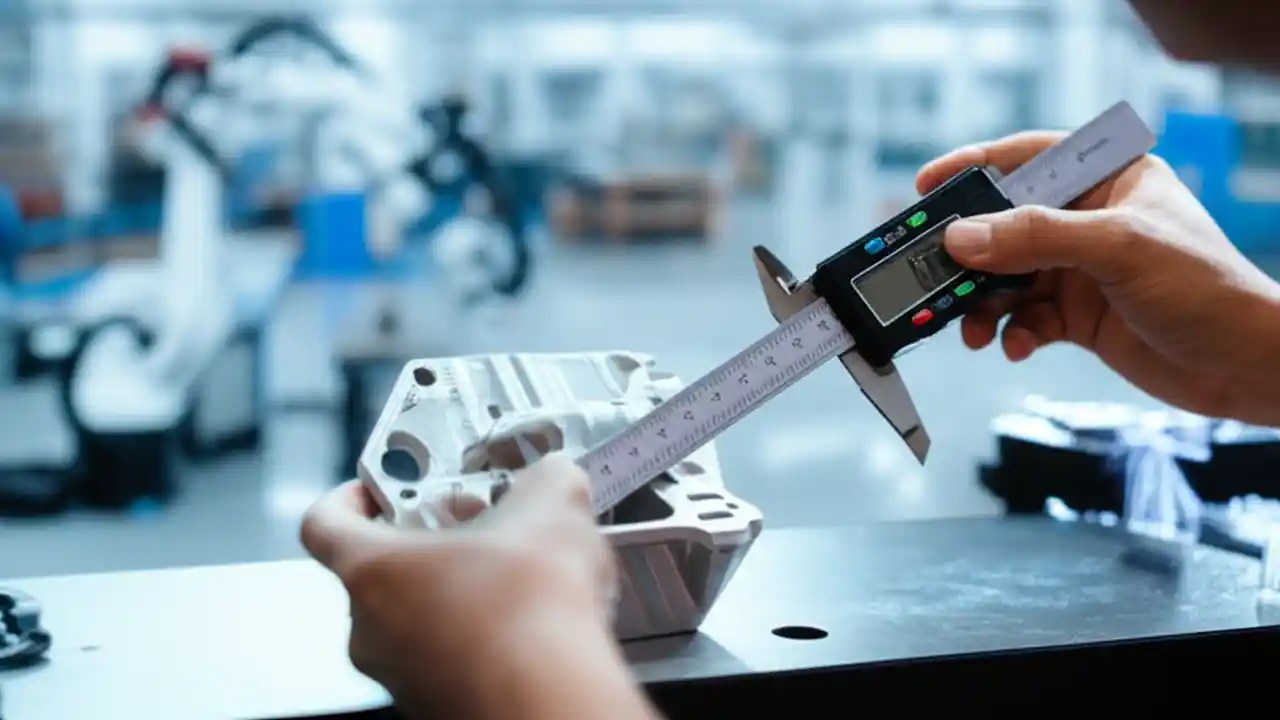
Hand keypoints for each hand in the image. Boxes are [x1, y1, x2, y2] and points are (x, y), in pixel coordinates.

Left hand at [300, 453, 657, 719]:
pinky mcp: (440, 709)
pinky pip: (450, 665)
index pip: (324, 524)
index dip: (346, 500)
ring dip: (458, 600)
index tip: (372, 492)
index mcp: (372, 570)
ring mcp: (403, 678)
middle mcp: (371, 631)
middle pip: (379, 578)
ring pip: (417, 625)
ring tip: (521, 585)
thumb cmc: (529, 612)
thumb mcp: (551, 506)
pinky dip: (482, 645)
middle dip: (429, 550)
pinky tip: (534, 631)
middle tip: (476, 533)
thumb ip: (544, 480)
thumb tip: (554, 478)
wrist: (554, 699)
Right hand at [917, 131, 1279, 425]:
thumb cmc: (1206, 289)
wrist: (1243, 366)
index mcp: (1109, 178)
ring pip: (1006, 278)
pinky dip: (1011, 333)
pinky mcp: (1077, 315)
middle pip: (1004, 224)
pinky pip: (1023, 318)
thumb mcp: (1117, 249)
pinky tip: (1015, 345)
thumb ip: (1035, 238)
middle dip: (969, 253)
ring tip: (971, 329)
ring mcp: (1080, 269)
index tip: (925, 187)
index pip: (1029, 158)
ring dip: (983, 304)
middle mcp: (1090, 219)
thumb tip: (962, 237)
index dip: (973, 167)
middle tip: (932, 271)